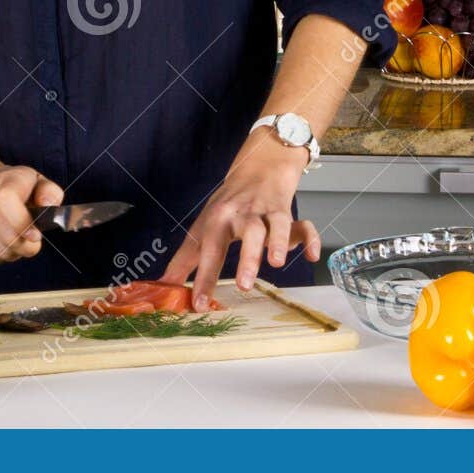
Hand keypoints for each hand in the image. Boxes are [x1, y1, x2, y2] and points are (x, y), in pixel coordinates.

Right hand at [0, 161, 63, 265]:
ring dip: (14, 253)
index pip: (11, 208)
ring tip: (17, 240)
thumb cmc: (12, 183)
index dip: (25, 226)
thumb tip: (49, 206)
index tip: (36, 235)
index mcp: (6, 182)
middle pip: (8, 238)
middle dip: (27, 247)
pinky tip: (3, 243)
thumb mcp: (35, 179)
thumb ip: (50, 192)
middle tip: (32, 241)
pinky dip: (0, 257)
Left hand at [162, 130, 320, 308]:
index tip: (198, 304)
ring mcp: (268, 212)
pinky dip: (310, 238)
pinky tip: (312, 256)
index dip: (203, 277)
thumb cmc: (227, 206)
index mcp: (218, 220)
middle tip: (244, 285)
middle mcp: (244, 214)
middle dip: (247, 257)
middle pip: (247, 231)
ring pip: (276, 223)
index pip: (209, 249)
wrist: (257, 168)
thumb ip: (184, 260)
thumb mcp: (202, 228)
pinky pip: (303, 224)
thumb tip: (161, 288)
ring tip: (277, 263)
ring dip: (278, 241)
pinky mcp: (288, 213)